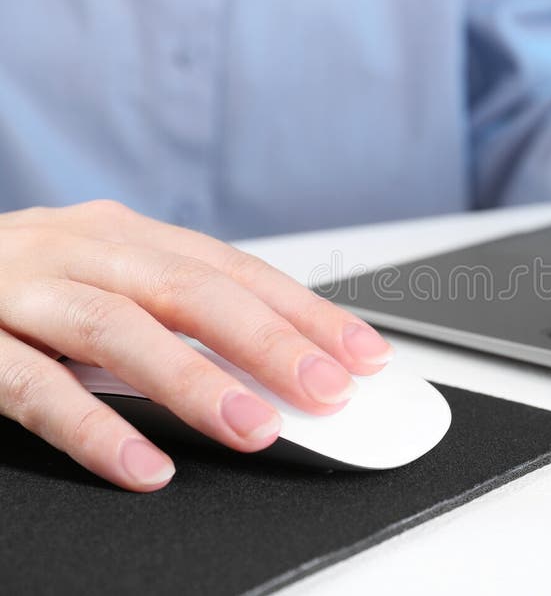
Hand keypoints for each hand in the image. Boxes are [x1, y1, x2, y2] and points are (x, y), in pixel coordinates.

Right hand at [0, 201, 392, 491]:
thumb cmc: (20, 288)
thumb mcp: (105, 288)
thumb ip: (173, 322)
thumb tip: (273, 373)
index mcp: (124, 236)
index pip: (234, 270)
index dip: (304, 311)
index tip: (364, 355)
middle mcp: (78, 249)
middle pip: (189, 291)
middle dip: (269, 343)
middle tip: (330, 391)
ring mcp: (19, 289)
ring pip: (119, 330)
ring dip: (195, 382)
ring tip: (257, 429)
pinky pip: (31, 386)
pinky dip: (92, 429)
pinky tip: (144, 465)